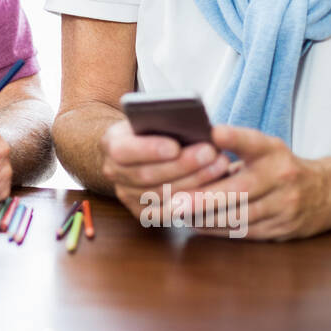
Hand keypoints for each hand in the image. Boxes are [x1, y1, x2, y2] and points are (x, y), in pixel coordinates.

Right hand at [99, 119, 233, 223]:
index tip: (175, 146)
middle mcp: (113, 172)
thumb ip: (160, 122)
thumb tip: (189, 125)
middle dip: (181, 165)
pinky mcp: (141, 212)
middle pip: (146, 175)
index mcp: (111, 144)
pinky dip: (190, 202)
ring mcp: (126, 195)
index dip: (149, 150)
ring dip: (193, 182)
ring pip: (159, 195)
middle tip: (210, 153)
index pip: (124, 150)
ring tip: (219, 166)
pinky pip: (166, 212)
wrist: (137, 150)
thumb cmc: (150, 129)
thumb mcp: (149, 118)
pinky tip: (212, 189)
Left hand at [183, 125, 330, 240]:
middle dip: (205, 197)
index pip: (253, 142)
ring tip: (176, 214)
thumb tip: (190, 148)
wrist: (329, 194)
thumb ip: (234, 147)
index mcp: (274, 152)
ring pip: (240, 215)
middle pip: (241, 189)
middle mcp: (283, 177)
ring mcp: (285, 206)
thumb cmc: (280, 167)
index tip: (213, 131)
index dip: (234, 136)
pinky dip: (217, 229)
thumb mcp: (265, 149)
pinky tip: (195, 223)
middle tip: (174, 201)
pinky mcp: (283, 229)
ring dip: (205, 217)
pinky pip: (244, 232)